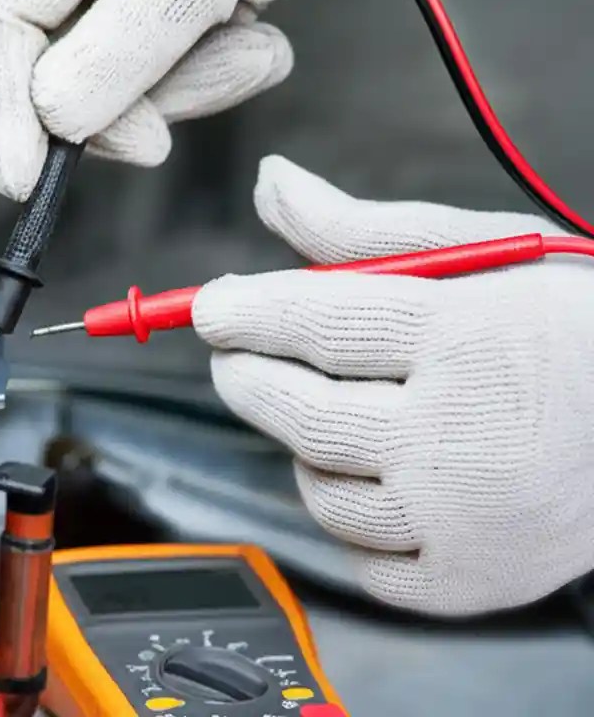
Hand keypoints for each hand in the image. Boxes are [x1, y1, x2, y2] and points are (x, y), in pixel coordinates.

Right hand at [0, 0, 292, 200]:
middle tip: (159, 138)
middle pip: (66, 59)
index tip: (24, 181)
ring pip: (134, 67)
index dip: (8, 110)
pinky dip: (226, 58)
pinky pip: (186, 49)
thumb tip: (55, 121)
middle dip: (130, 103)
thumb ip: (118, 50)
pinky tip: (258, 29)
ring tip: (247, 48)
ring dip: (196, 81)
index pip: (1, 26)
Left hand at [192, 156, 593, 615]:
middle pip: (305, 415)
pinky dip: (353, 521)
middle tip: (233, 360)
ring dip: (306, 450)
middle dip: (249, 381)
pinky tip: (381, 482)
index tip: (206, 311)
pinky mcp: (471, 580)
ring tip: (335, 415)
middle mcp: (464, 433)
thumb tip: (271, 185)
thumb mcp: (487, 254)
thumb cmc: (575, 328)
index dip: (248, 315)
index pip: (323, 325)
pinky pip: (364, 561)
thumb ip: (364, 230)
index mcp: (471, 336)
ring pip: (323, 491)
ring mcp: (466, 518)